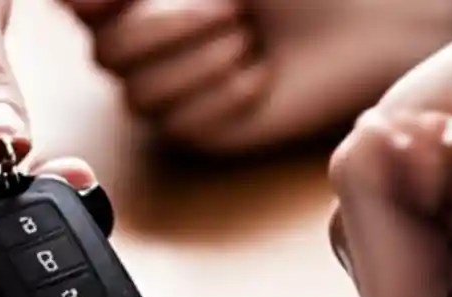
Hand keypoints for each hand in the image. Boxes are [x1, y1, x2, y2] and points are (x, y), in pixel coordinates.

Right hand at [64, 0, 451, 153]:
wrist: (371, 14)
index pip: (80, 7)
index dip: (95, 3)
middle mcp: (146, 38)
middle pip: (105, 52)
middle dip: (169, 26)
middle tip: (233, 7)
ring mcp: (173, 87)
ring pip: (137, 93)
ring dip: (200, 60)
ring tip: (249, 38)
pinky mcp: (205, 130)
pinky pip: (180, 126)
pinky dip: (223, 98)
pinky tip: (259, 76)